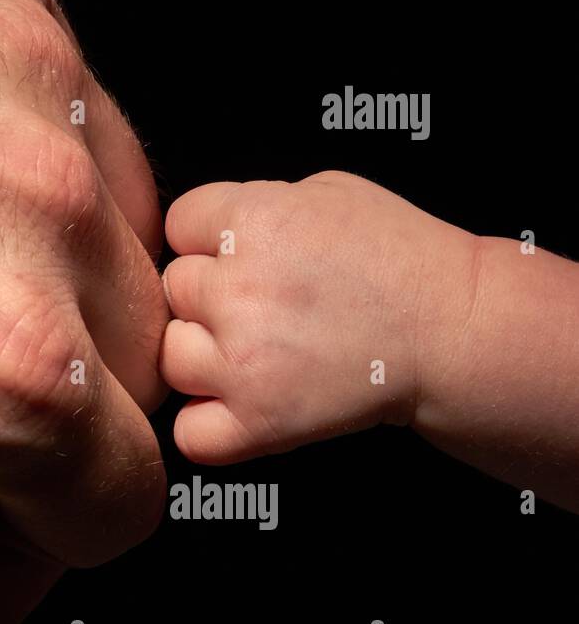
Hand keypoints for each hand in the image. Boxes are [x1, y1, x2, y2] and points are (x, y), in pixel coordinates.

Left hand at [159, 170, 478, 463]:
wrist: (453, 329)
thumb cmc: (397, 257)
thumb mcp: (324, 191)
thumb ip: (252, 204)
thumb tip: (202, 231)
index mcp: (254, 220)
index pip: (177, 226)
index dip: (207, 241)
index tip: (242, 256)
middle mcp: (240, 288)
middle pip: (172, 290)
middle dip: (208, 297)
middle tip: (261, 306)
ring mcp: (243, 360)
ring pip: (170, 357)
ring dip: (203, 357)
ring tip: (254, 352)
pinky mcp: (258, 420)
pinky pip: (189, 432)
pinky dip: (208, 427)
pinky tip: (239, 405)